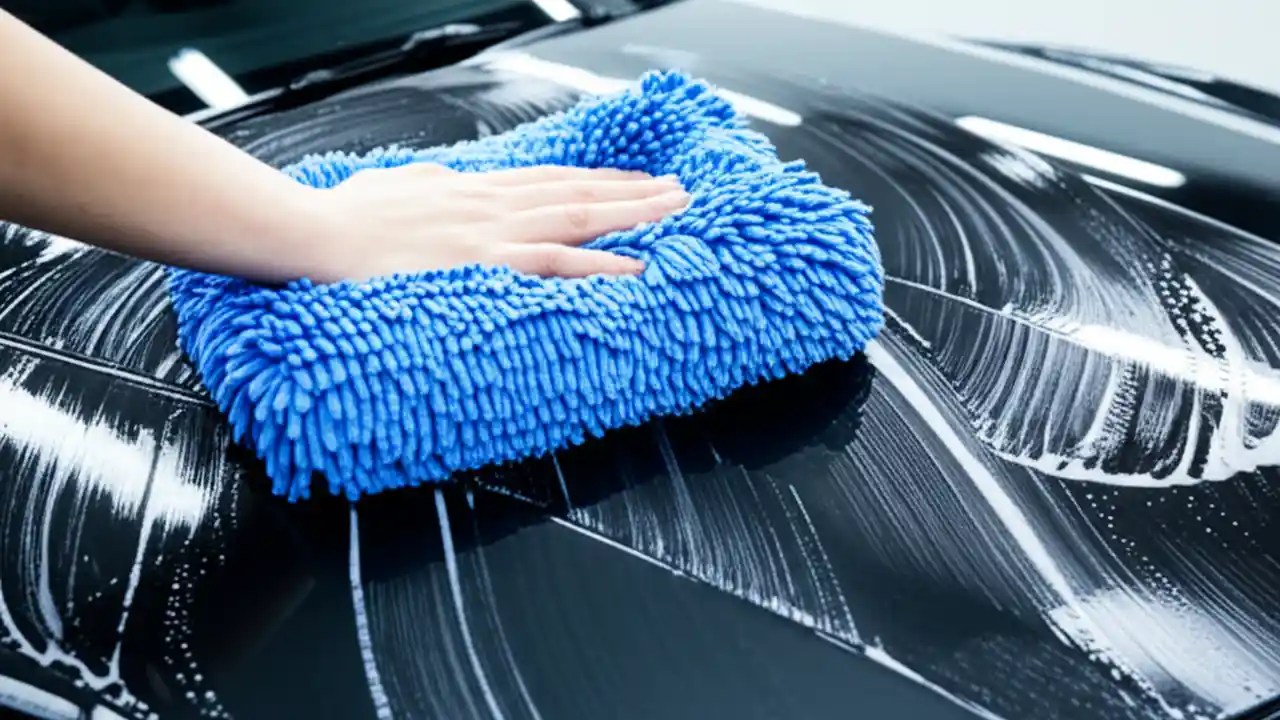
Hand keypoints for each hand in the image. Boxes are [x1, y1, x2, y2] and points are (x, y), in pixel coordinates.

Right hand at [304, 163, 688, 282]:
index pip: (549, 179)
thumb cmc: (344, 220)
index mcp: (471, 189)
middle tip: (676, 189)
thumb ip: (429, 187)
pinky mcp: (485, 263)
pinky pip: (558, 262)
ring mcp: (492, 232)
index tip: (630, 179)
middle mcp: (492, 204)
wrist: (315, 236)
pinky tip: (636, 266)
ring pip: (579, 217)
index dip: (595, 179)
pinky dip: (601, 264)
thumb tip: (443, 184)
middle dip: (631, 191)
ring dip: (633, 214)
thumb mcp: (394, 190)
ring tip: (675, 211)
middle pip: (577, 191)